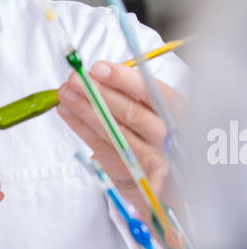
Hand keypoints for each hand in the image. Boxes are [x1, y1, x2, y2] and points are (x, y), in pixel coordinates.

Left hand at [56, 61, 181, 219]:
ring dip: (85, 109)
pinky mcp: (129, 173)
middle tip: (76, 79)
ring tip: (65, 92)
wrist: (166, 180)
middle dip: (99, 94)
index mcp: (181, 114)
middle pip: (131, 113)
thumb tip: (102, 72)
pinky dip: (81, 127)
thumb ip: (140, 93)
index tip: (99, 68)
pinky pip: (101, 147)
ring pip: (113, 131)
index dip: (124, 80)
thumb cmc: (158, 134)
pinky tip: (67, 111)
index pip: (153, 94)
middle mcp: (169, 139)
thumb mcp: (162, 111)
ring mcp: (149, 159)